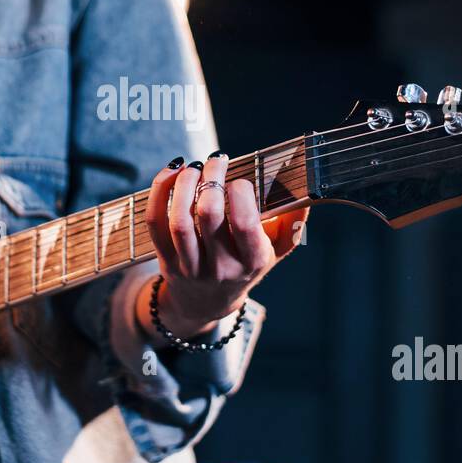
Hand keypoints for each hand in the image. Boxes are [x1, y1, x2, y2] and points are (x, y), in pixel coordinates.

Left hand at [142, 152, 308, 340]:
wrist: (207, 302)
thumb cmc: (245, 267)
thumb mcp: (275, 251)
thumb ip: (293, 223)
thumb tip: (306, 194)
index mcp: (251, 261)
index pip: (245, 223)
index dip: (240, 193)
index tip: (240, 180)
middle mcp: (220, 266)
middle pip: (209, 215)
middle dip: (211, 177)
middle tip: (216, 160)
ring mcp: (189, 265)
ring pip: (178, 220)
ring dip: (183, 183)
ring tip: (193, 166)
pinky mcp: (165, 259)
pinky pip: (155, 223)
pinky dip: (158, 192)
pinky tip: (170, 173)